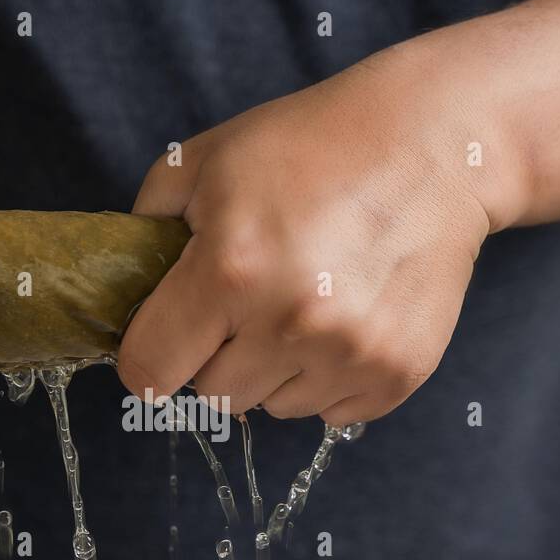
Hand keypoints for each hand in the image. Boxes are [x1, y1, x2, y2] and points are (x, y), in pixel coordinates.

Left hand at [121, 57, 497, 425]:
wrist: (436, 146)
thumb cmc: (311, 145)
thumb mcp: (203, 161)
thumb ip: (144, 228)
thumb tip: (122, 293)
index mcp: (229, 272)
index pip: (149, 372)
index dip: (146, 359)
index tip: (163, 340)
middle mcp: (289, 323)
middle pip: (213, 397)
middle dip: (216, 357)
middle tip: (245, 304)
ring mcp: (350, 354)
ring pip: (273, 409)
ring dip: (273, 370)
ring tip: (301, 304)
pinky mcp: (397, 372)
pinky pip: (331, 413)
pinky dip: (326, 379)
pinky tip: (342, 321)